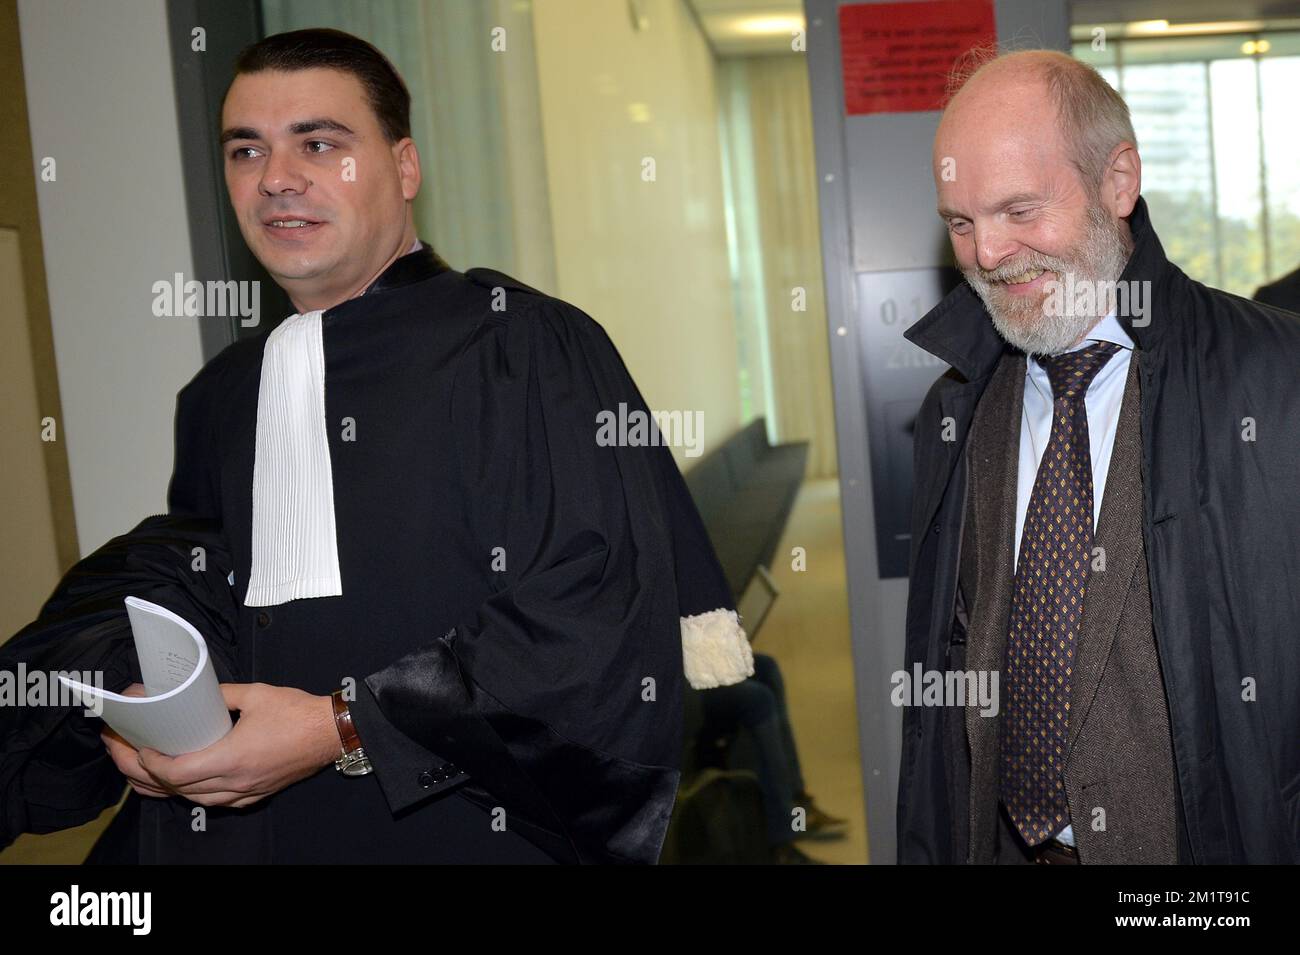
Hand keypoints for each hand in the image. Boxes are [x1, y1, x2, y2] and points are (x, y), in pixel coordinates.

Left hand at [104, 682, 339, 808]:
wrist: (332, 732)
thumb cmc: (297, 713)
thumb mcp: (255, 694)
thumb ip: (220, 694)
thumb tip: (193, 692)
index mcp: (231, 758)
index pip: (176, 772)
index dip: (148, 764)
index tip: (135, 747)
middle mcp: (235, 783)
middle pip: (177, 789)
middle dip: (142, 774)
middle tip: (122, 753)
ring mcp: (245, 792)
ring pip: (193, 800)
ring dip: (163, 788)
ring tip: (140, 771)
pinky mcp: (254, 795)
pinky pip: (213, 801)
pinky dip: (190, 793)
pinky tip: (181, 783)